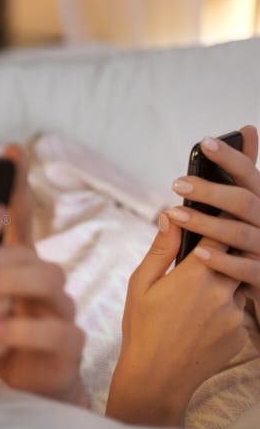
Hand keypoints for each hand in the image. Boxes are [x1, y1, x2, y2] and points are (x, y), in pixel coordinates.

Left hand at [0, 145, 84, 404]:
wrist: (16, 391)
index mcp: (14, 265)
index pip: (17, 219)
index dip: (16, 184)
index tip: (10, 150)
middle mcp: (40, 280)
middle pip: (29, 251)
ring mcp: (58, 309)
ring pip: (48, 281)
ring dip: (10, 282)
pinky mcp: (68, 345)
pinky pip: (56, 331)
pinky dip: (24, 330)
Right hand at [107, 213, 247, 426]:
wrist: (156, 377)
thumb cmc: (141, 328)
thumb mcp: (141, 284)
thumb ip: (161, 248)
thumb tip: (170, 215)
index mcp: (196, 274)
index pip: (218, 234)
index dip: (216, 224)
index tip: (211, 219)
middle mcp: (222, 292)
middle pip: (234, 258)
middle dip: (222, 254)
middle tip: (202, 260)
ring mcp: (236, 315)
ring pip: (239, 286)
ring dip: (224, 283)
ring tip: (196, 297)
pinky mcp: (241, 335)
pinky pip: (239, 313)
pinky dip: (224, 311)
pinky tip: (199, 322)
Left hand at [166, 125, 259, 310]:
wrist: (247, 298)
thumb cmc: (240, 249)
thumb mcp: (238, 214)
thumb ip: (237, 180)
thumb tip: (245, 131)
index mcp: (259, 206)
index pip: (250, 176)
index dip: (232, 157)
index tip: (205, 142)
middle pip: (246, 202)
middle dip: (211, 191)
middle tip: (177, 184)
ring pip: (240, 233)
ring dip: (206, 224)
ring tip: (176, 214)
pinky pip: (245, 269)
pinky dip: (221, 261)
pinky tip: (198, 253)